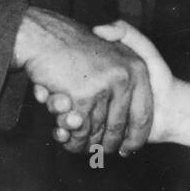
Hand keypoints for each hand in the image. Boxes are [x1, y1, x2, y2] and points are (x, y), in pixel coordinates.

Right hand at [16, 8, 151, 154]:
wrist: (45, 37)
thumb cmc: (75, 48)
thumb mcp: (111, 51)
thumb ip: (125, 77)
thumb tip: (129, 111)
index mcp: (138, 68)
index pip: (144, 114)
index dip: (136, 136)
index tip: (128, 149)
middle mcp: (126, 78)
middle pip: (120, 127)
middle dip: (109, 145)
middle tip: (101, 153)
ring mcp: (104, 87)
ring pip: (99, 130)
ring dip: (87, 144)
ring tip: (82, 149)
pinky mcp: (83, 96)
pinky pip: (80, 128)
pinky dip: (71, 137)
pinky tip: (65, 137)